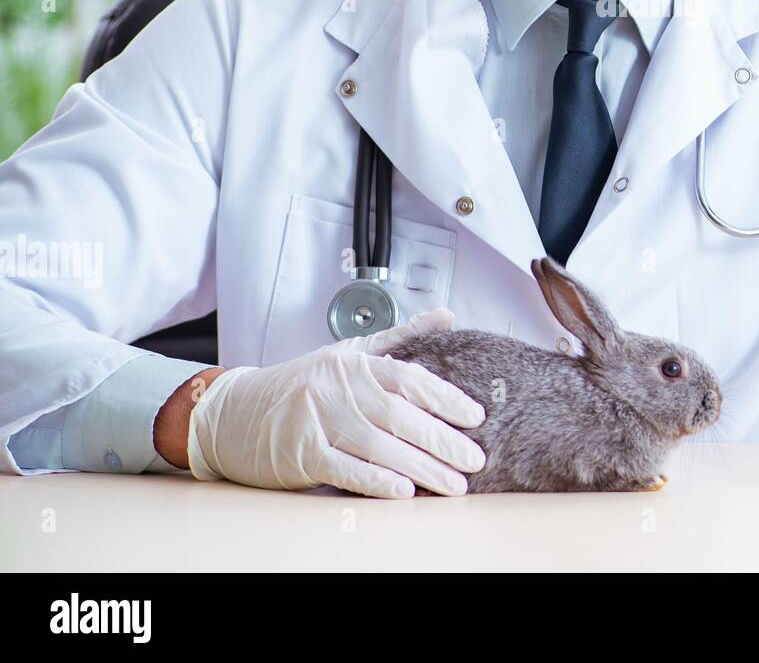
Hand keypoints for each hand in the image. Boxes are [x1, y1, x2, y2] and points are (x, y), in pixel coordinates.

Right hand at [186, 309, 486, 498]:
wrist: (232, 411)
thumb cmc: (300, 382)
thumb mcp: (348, 353)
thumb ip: (401, 337)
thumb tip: (448, 315)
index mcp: (355, 364)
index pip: (409, 378)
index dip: (445, 398)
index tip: (476, 416)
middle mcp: (339, 389)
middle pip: (400, 417)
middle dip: (442, 441)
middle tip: (476, 460)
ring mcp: (318, 421)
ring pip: (379, 446)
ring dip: (421, 469)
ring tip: (453, 485)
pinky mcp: (300, 454)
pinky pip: (345, 469)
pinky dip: (376, 480)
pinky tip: (404, 491)